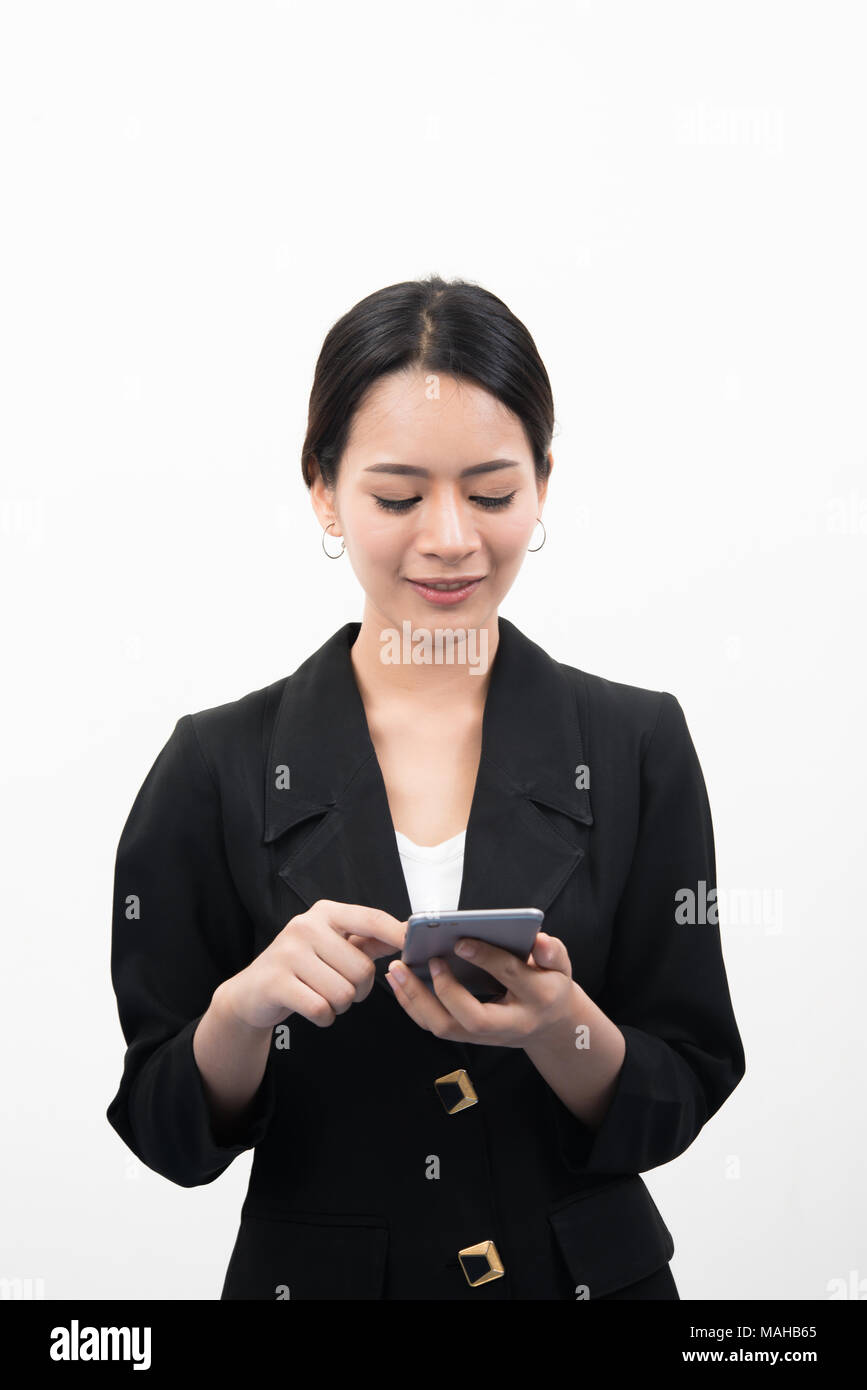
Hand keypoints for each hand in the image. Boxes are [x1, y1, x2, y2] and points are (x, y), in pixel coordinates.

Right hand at [223, 899, 406, 1030]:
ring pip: (344, 993)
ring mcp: (288, 953)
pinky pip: (322, 1009)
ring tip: (322, 996)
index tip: (415, 947)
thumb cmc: (301, 968)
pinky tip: (312, 1009)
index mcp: (325, 913)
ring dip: (340, 1005)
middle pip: (362, 969)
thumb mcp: (332, 946)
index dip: (398, 935)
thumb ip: (367, 939)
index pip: (372, 919)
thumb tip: (406, 933)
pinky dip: (324, 1017)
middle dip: (359, 990)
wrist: (252, 993)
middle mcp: (305, 926)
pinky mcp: (276, 982)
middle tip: (340, 988)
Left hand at [384, 931, 577, 1046]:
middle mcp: (510, 1023)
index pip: (509, 976)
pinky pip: (436, 1026)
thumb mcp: (560, 966)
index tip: (460, 940)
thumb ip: (552, 952)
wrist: (549, 1026)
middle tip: (429, 960)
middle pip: (472, 1017)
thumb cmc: (549, 986)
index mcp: (538, 997)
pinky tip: (400, 982)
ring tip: (398, 970)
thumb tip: (539, 940)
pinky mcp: (468, 1036)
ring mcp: (487, 1036)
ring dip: (417, 1000)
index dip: (485, 957)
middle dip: (446, 990)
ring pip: (446, 1028)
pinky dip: (413, 1005)